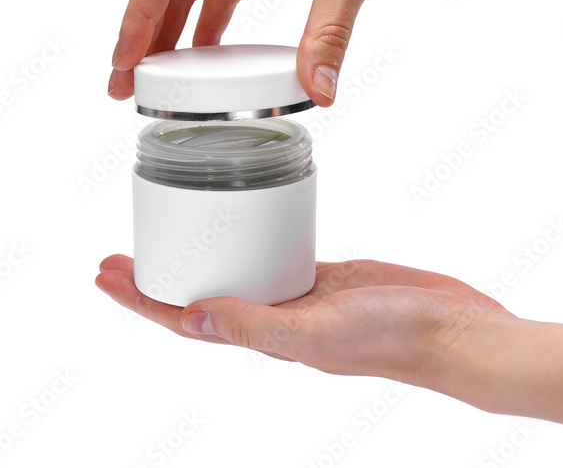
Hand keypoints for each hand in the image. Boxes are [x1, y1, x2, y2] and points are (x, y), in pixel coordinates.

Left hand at [95, 254, 512, 388]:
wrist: (456, 332)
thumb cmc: (395, 339)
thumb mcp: (316, 332)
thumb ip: (256, 326)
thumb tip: (190, 317)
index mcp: (265, 335)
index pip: (187, 318)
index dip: (143, 299)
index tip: (106, 275)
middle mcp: (275, 318)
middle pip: (199, 295)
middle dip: (156, 279)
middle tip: (115, 255)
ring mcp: (300, 296)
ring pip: (233, 275)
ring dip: (196, 259)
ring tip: (165, 237)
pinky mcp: (327, 275)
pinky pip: (274, 254)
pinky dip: (248, 240)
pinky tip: (236, 224)